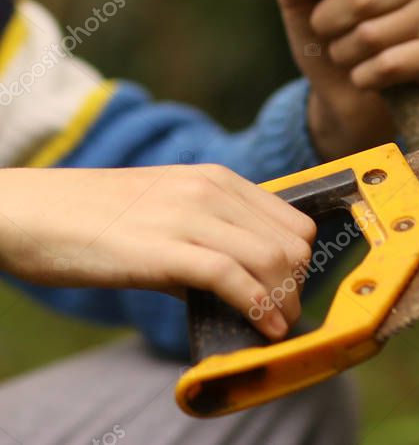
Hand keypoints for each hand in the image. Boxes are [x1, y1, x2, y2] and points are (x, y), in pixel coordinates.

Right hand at [0, 165, 316, 339]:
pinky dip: (257, 307)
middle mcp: (210, 191)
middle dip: (297, 285)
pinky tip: (261, 327)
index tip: (290, 290)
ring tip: (276, 327)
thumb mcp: (166, 211)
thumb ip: (208, 239)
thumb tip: (241, 286)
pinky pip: (232, 277)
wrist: (28, 211)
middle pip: (292, 243)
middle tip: (284, 314)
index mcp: (217, 179)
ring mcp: (188, 217)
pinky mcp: (162, 249)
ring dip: (283, 302)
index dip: (301, 262)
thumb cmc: (93, 217)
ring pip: (272, 259)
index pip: (293, 220)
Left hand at [274, 0, 418, 157]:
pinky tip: (367, 77)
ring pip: (371, 36)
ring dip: (343, 54)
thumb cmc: (333, 37)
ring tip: (349, 56)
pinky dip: (363, 77)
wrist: (351, 95)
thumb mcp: (303, 5)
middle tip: (328, 33)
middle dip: (327, 23)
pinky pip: (390, 65)